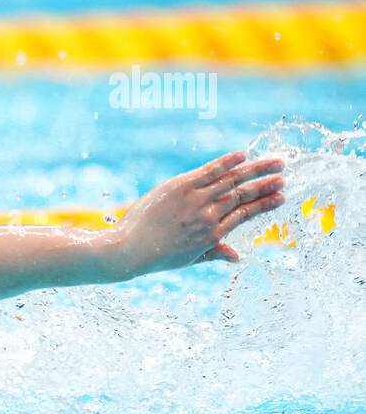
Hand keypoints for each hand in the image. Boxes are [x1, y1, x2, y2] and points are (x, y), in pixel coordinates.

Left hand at [108, 151, 285, 278]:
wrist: (130, 249)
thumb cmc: (158, 255)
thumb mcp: (190, 258)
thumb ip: (215, 253)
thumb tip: (238, 257)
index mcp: (212, 235)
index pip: (245, 215)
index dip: (264, 205)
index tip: (281, 197)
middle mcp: (208, 216)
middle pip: (243, 196)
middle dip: (266, 186)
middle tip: (284, 177)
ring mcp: (195, 200)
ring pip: (231, 182)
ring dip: (255, 171)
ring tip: (275, 164)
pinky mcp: (180, 187)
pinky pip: (208, 171)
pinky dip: (226, 162)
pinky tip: (242, 155)